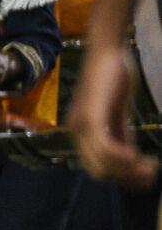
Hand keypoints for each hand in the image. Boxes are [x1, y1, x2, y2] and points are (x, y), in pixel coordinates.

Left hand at [67, 41, 159, 188]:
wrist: (107, 51)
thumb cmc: (113, 78)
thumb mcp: (117, 112)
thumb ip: (120, 134)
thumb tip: (130, 159)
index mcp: (79, 133)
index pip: (96, 169)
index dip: (122, 177)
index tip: (147, 173)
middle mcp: (75, 132)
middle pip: (99, 172)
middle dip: (127, 178)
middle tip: (153, 172)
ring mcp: (81, 125)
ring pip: (103, 165)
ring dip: (130, 171)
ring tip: (152, 166)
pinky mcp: (91, 117)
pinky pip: (106, 149)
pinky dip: (125, 158)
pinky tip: (140, 157)